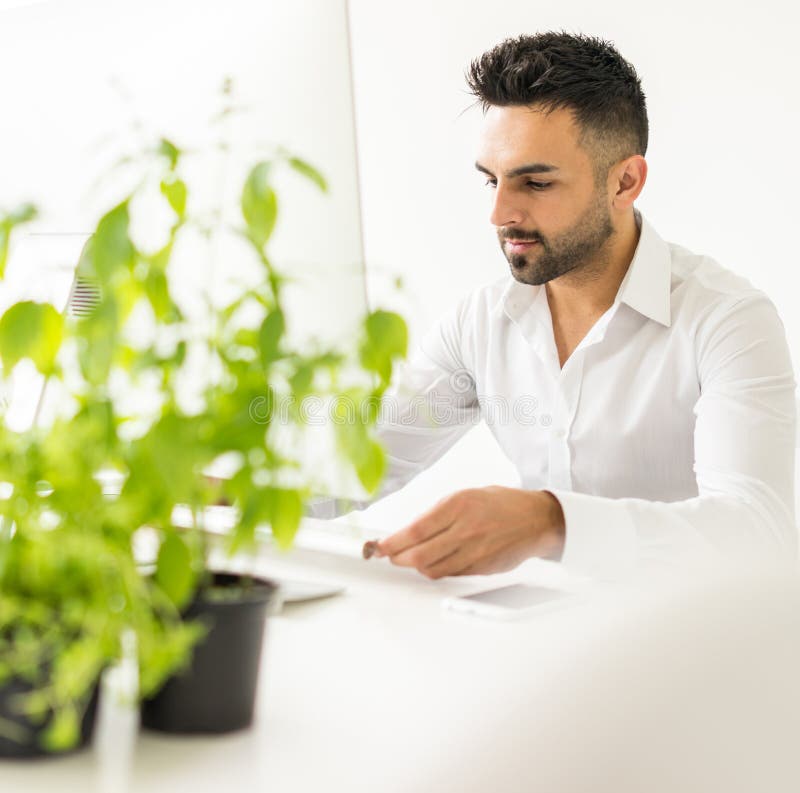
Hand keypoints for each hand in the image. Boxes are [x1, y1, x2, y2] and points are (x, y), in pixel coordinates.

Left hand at [375, 486, 564, 578]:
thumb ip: (439, 513)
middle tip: (391, 556)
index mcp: (458, 505)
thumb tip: (410, 530)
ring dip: (416, 567)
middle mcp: (466, 529)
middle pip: (420, 554)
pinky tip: (433, 563)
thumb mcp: (466, 495)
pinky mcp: (482, 568)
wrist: (536, 519)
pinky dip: (437, 571)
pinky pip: (450, 574)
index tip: (380, 546)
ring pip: (433, 569)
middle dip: (399, 558)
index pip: (416, 530)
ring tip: (410, 560)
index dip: (393, 542)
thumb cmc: (501, 503)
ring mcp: (475, 551)